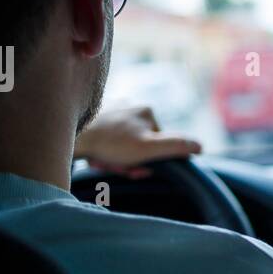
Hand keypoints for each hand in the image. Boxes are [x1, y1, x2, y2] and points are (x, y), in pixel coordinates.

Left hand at [75, 105, 200, 176]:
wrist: (72, 135)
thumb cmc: (110, 143)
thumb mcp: (148, 148)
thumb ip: (175, 146)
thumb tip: (201, 146)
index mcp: (147, 110)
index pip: (158, 143)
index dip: (149, 160)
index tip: (136, 168)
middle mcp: (130, 105)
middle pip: (139, 144)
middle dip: (130, 161)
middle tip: (117, 167)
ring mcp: (111, 109)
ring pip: (123, 144)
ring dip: (116, 159)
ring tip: (104, 162)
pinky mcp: (95, 117)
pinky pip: (107, 141)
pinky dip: (104, 152)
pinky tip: (96, 156)